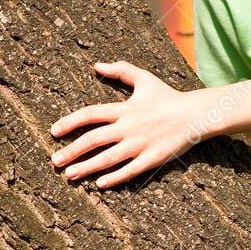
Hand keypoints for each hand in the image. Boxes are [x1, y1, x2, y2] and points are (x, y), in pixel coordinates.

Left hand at [50, 61, 196, 187]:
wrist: (196, 114)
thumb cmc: (168, 97)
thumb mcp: (145, 79)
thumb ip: (121, 70)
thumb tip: (97, 65)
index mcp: (124, 108)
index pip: (90, 114)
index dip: (70, 122)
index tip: (54, 132)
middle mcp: (129, 127)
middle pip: (94, 139)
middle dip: (72, 151)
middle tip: (55, 161)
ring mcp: (140, 144)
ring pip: (108, 158)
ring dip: (86, 167)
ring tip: (69, 175)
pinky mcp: (153, 158)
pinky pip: (130, 170)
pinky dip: (115, 177)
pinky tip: (100, 184)